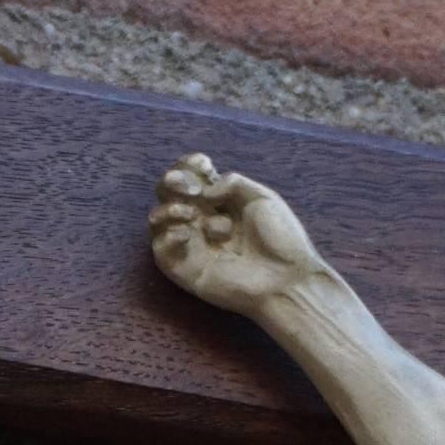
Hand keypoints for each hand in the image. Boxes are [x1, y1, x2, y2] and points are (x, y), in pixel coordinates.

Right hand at [149, 155, 330, 319]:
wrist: (286, 280)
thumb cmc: (282, 240)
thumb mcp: (263, 198)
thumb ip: (233, 183)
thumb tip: (205, 191)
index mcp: (220, 203)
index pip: (192, 177)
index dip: (190, 165)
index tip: (204, 164)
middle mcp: (202, 220)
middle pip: (169, 192)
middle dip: (175, 181)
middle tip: (193, 189)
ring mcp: (191, 244)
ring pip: (158, 218)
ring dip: (169, 208)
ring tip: (191, 213)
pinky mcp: (184, 270)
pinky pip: (160, 249)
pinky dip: (168, 235)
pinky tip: (187, 233)